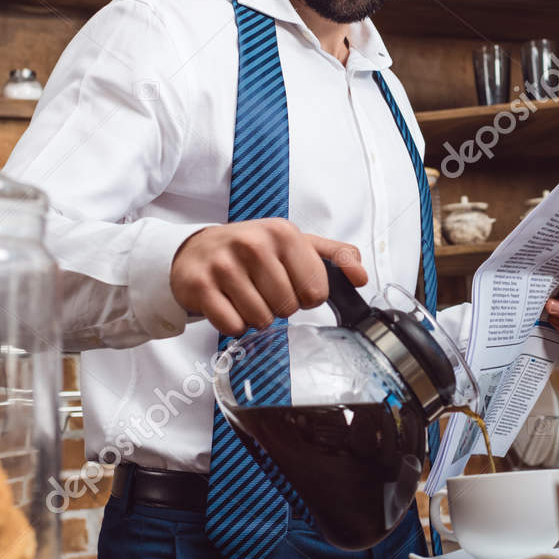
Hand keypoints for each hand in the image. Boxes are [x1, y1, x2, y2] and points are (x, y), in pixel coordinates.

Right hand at [169, 219, 368, 335]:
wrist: (196, 250)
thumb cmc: (251, 250)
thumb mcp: (295, 244)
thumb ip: (335, 256)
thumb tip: (361, 277)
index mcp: (283, 233)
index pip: (317, 290)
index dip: (307, 296)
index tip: (292, 285)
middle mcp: (253, 244)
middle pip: (288, 307)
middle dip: (279, 307)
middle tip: (264, 290)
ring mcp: (224, 264)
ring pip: (260, 320)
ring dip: (256, 317)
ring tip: (245, 296)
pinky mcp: (200, 285)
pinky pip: (232, 326)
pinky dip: (233, 323)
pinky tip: (228, 304)